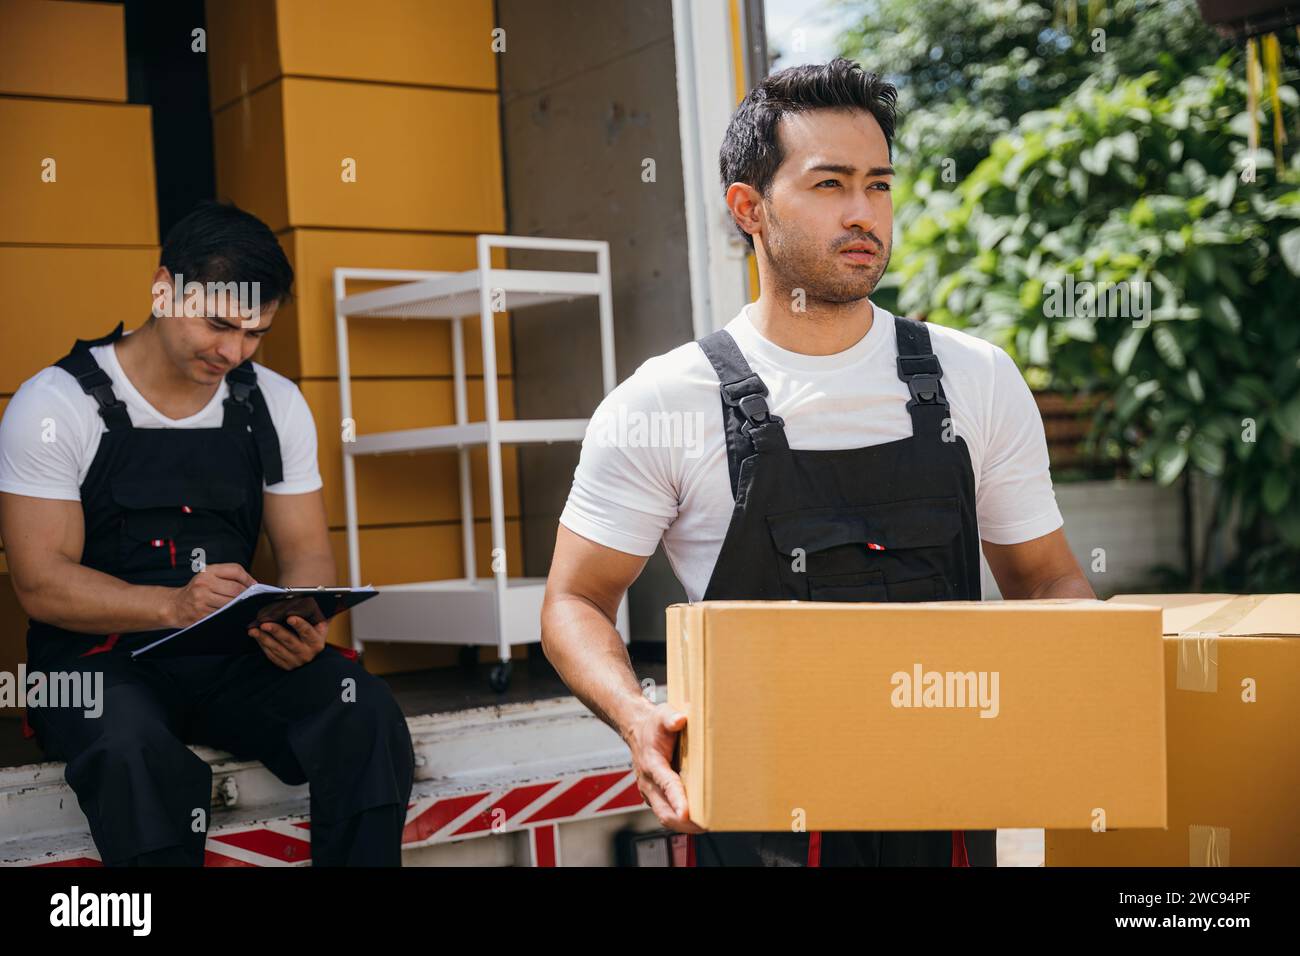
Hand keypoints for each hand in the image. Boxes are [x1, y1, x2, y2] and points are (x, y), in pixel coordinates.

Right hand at [168, 563, 255, 627]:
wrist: (175, 606)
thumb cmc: (197, 590)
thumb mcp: (208, 576)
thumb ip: (229, 576)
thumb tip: (253, 584)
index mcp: (207, 571)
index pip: (235, 570)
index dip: (249, 578)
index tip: (254, 586)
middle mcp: (204, 583)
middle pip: (236, 588)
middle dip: (247, 595)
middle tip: (251, 599)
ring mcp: (202, 600)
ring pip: (232, 603)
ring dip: (240, 606)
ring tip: (242, 606)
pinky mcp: (202, 614)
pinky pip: (224, 614)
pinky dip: (231, 614)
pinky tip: (232, 613)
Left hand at [248, 614, 328, 669]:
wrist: (311, 648)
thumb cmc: (313, 630)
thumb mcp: (317, 623)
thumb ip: (311, 614)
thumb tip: (300, 600)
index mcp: (316, 641)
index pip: (307, 632)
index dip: (299, 625)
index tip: (290, 617)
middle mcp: (307, 653)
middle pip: (289, 641)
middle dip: (276, 631)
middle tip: (264, 624)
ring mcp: (296, 661)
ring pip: (277, 649)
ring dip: (264, 638)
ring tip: (254, 630)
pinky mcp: (285, 665)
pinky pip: (272, 655)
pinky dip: (263, 645)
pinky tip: (257, 636)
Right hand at [624, 700, 703, 833]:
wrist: (636, 730)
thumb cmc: (652, 725)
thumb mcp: (661, 715)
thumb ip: (670, 717)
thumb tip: (681, 719)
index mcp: (652, 764)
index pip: (666, 785)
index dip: (677, 800)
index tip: (687, 813)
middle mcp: (649, 782)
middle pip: (665, 811)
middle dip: (685, 823)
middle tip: (707, 826)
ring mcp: (650, 791)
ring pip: (665, 816)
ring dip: (684, 825)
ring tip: (706, 826)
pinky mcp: (654, 795)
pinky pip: (666, 812)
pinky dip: (680, 820)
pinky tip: (697, 819)